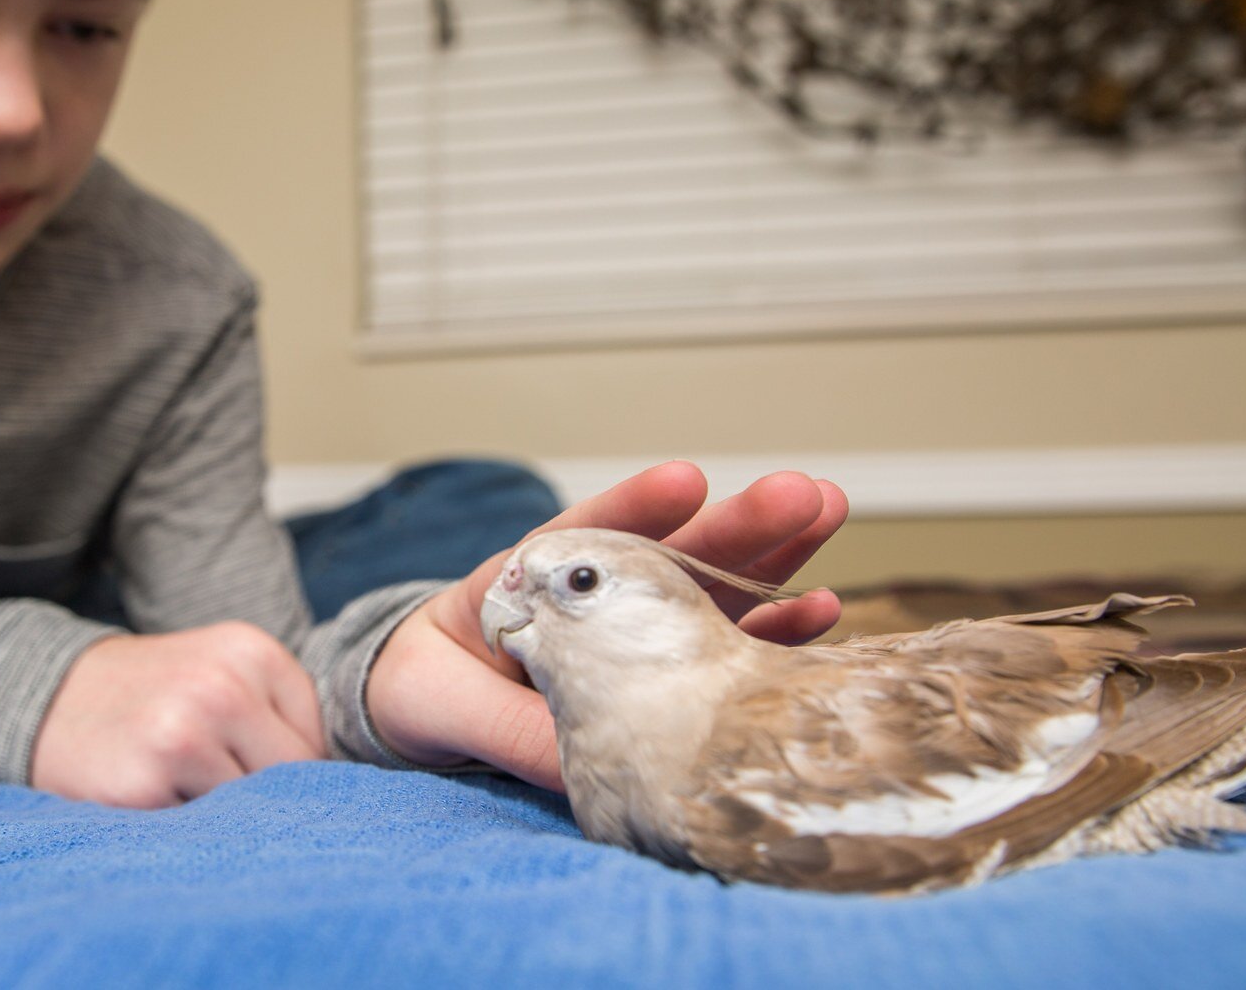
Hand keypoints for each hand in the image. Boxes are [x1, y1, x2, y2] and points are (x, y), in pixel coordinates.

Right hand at [32, 621, 326, 807]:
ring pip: (248, 812)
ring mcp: (182, 734)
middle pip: (290, 781)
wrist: (47, 698)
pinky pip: (197, 833)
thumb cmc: (152, 697)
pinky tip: (153, 799)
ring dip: (221, 818)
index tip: (239, 763)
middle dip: (260, 798)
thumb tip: (339, 796)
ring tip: (178, 786)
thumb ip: (279, 716)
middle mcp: (222, 686)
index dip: (284, 771)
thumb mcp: (221, 673)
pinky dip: (181, 831)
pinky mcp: (143, 783)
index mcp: (252, 652)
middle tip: (209, 783)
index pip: (314, 745)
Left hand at [365, 462, 847, 791]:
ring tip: (830, 517)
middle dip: (737, 523)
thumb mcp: (442, 703)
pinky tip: (821, 612)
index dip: (636, 507)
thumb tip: (579, 765)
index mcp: (530, 582)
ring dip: (771, 560)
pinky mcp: (656, 677)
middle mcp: (595, 598)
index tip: (686, 481)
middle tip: (804, 493)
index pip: (586, 534)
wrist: (415, 719)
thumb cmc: (422, 688)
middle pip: (671, 553)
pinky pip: (718, 654)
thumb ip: (504, 724)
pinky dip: (770, 636)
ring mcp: (632, 632)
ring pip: (709, 590)